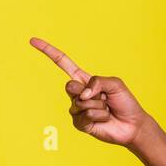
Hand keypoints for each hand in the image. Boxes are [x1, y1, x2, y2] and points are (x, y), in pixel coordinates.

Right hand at [30, 36, 148, 148]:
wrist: (132, 124)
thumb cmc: (124, 102)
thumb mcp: (114, 83)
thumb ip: (97, 82)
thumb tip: (82, 95)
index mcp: (83, 79)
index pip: (62, 63)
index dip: (48, 51)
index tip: (33, 40)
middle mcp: (77, 93)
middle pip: (69, 86)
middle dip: (87, 91)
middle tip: (102, 99)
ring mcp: (77, 109)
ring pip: (80, 103)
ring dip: (99, 106)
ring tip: (106, 109)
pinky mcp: (80, 124)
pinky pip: (85, 116)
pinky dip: (99, 116)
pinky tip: (104, 119)